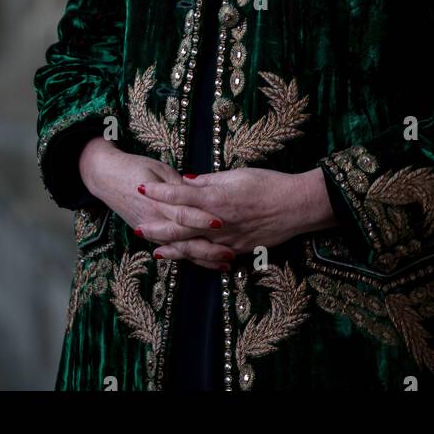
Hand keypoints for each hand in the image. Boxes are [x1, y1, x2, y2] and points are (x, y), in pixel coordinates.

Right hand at [77, 138, 235, 271]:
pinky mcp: (151, 236)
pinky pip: (173, 250)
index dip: (202, 219)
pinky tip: (207, 264)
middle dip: (208, 248)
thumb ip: (179, 185)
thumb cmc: (135, 168)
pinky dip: (190, 258)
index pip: (183, 213)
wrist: (106, 176)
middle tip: (231, 253)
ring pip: (180, 250)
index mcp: (158, 202)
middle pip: (184, 239)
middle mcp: (154, 221)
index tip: (221, 223)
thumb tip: (200, 193)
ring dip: (203, 259)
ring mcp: (151, 232)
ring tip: (225, 264)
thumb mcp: (159, 170)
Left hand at [136, 166, 339, 265]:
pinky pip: (211, 256)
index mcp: (217, 198)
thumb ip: (210, 181)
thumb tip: (189, 182)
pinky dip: (196, 257)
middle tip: (137, 228)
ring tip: (155, 250)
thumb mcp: (237, 174)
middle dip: (157, 227)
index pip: (180, 195)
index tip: (142, 187)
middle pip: (180, 227)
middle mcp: (218, 222)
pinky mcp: (237, 250)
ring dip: (172, 248)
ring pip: (193, 247)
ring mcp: (227, 240)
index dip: (159, 191)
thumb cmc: (268, 184)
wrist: (296, 206)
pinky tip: (187, 258)